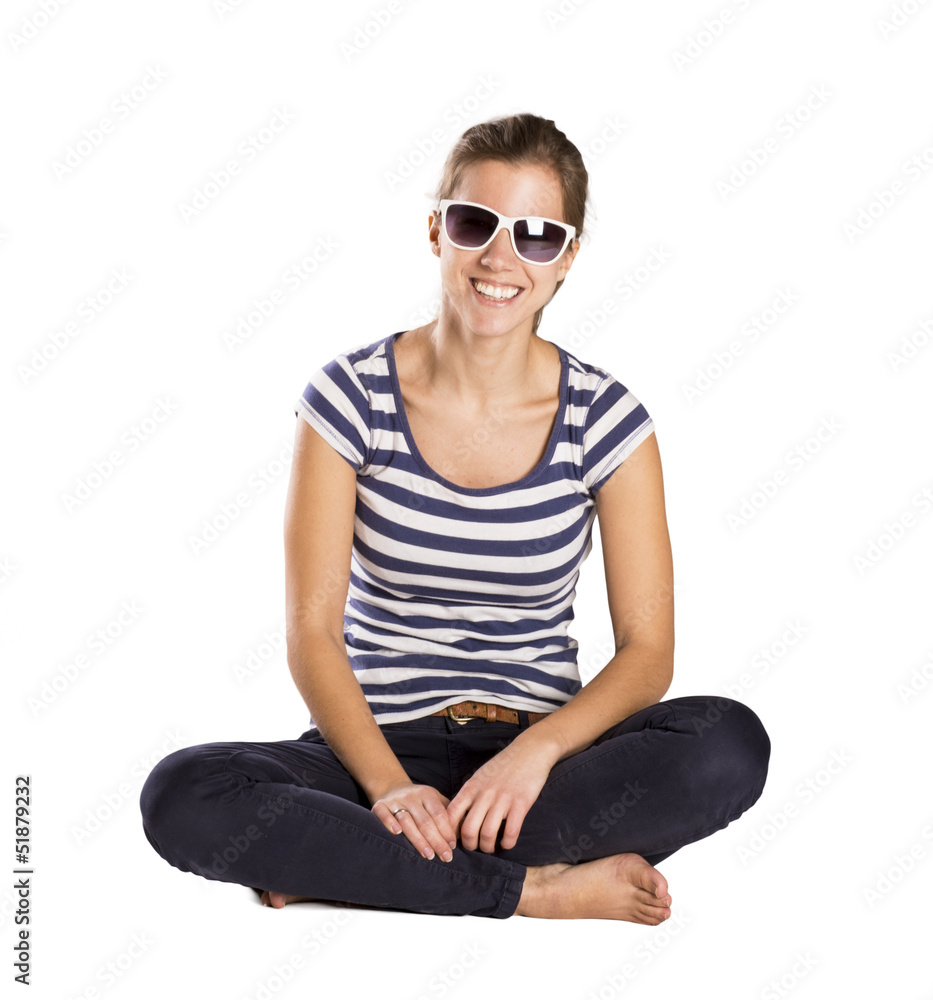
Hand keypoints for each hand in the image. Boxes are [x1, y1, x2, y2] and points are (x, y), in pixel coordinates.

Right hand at [371, 782, 457, 861]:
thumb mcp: (435, 801)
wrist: (392, 788)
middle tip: (445, 857)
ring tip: (428, 855)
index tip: (452, 846)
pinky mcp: (380, 805)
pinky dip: (389, 822)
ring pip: (406, 821)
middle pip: (425, 821)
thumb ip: (449, 814)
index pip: (439, 813)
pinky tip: (397, 833)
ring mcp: (395, 800)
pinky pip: (383, 813)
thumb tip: (464, 832)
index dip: (446, 830)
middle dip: (436, 841)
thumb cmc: (419, 802)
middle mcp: (411, 796)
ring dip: (418, 839)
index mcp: (427, 794)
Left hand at [446, 737, 554, 852]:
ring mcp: (503, 799)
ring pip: (487, 834)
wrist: (530, 750)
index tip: (454, 840)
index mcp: (471, 787)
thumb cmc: (504, 765)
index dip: (449, 832)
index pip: (451, 814)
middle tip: (475, 847)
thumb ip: (470, 794)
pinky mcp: (521, 803)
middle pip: (468, 830)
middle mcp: (484, 794)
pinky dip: (507, 843)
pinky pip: (511, 832)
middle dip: (469, 845)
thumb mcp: (480, 776)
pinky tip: (507, 842)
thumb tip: (458, 817)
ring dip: (488, 847)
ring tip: (491, 847)